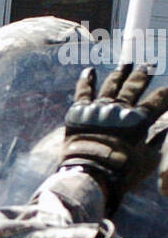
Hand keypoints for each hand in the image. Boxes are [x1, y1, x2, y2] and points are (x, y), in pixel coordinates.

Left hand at [59, 63, 167, 212]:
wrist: (90, 174)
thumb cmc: (122, 171)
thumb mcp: (148, 159)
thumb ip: (157, 142)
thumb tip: (165, 130)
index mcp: (139, 120)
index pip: (158, 100)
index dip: (167, 93)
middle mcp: (120, 109)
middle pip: (134, 87)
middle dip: (142, 76)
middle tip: (148, 65)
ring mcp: (98, 109)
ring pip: (111, 85)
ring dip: (120, 73)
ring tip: (126, 63)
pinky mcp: (79, 112)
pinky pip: (83, 92)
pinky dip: (86, 81)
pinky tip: (89, 71)